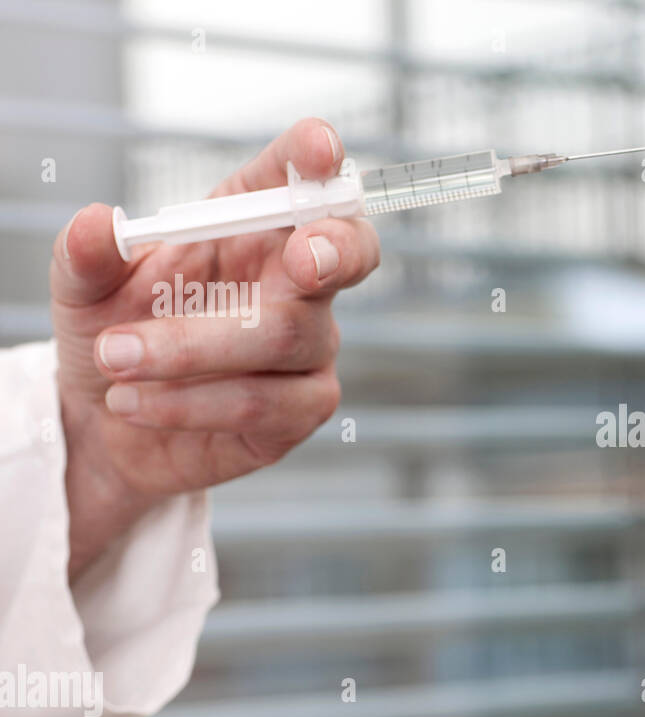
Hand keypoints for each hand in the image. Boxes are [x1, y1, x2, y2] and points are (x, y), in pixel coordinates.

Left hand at [51, 118, 379, 579]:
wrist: (106, 426)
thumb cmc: (115, 337)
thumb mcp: (85, 291)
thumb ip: (88, 256)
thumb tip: (98, 222)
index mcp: (250, 226)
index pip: (300, 179)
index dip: (318, 159)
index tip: (318, 150)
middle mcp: (295, 279)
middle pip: (348, 251)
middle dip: (334, 249)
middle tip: (303, 259)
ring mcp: (309, 345)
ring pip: (285, 336)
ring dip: (189, 349)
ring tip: (115, 359)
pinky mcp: (303, 407)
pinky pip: (263, 403)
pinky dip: (190, 403)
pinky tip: (136, 402)